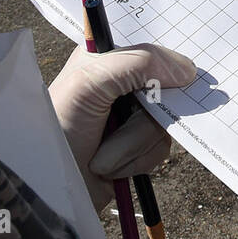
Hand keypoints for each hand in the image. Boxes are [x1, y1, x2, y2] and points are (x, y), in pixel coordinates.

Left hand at [49, 43, 196, 212]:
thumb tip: (187, 70)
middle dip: (143, 116)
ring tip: (101, 152)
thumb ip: (138, 63)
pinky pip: (161, 150)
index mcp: (106, 59)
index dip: (166, 64)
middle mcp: (121, 86)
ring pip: (164, 124)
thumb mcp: (91, 82)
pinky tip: (111, 167)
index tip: (174, 81)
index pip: (150, 49)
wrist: (50, 189)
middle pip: (165, 90)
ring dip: (133, 144)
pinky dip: (137, 161)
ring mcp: (131, 119)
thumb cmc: (57, 128)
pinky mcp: (137, 149)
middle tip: (118, 120)